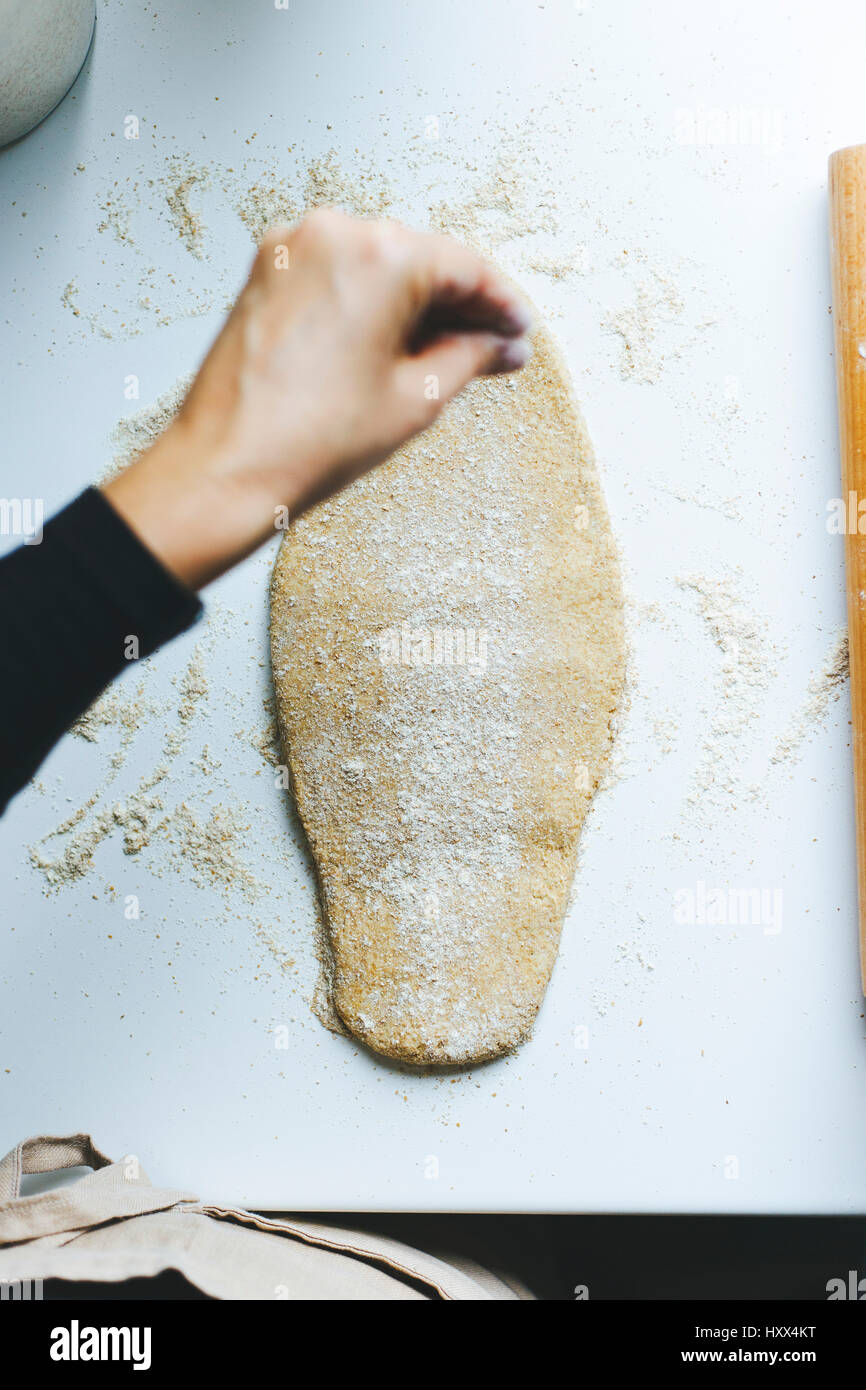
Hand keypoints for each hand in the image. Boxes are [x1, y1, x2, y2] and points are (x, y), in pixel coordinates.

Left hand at [102, 209, 530, 587]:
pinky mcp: (268, 272)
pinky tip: (391, 344)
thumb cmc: (306, 439)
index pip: (465, 266)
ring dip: (414, 304)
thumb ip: (470, 358)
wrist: (225, 468)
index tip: (518, 329)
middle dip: (459, 304)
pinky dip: (370, 302)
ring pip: (378, 266)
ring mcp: (294, 249)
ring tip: (442, 355)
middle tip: (491, 348)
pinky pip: (338, 275)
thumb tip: (500, 344)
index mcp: (380, 254)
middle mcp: (333, 235)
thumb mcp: (415, 398)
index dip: (501, 303)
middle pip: (421, 259)